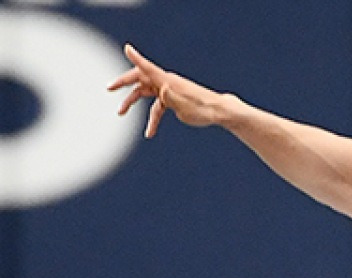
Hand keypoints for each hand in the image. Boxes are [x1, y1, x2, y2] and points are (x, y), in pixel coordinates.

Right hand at [107, 43, 232, 137]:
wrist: (219, 112)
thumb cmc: (205, 109)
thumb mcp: (187, 107)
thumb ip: (172, 98)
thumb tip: (162, 88)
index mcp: (169, 81)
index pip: (149, 68)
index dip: (137, 58)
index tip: (127, 48)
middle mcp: (167, 83)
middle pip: (140, 78)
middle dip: (123, 82)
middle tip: (109, 88)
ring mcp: (168, 91)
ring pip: (145, 93)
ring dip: (132, 102)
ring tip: (120, 113)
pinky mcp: (172, 100)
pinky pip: (156, 107)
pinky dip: (152, 119)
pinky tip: (149, 132)